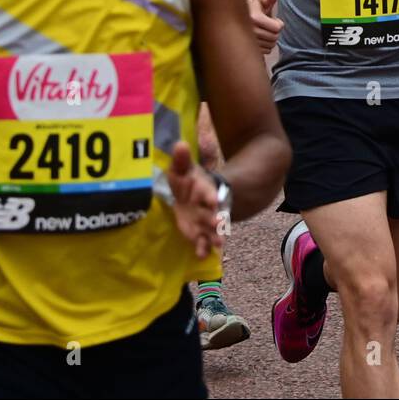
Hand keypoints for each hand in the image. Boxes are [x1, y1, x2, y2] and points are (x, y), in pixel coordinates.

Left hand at [165, 141, 224, 258]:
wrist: (192, 195)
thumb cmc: (187, 181)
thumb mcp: (182, 170)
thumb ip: (181, 159)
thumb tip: (180, 144)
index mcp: (203, 191)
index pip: (208, 193)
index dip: (210, 197)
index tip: (213, 200)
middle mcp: (207, 208)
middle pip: (213, 214)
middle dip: (216, 219)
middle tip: (219, 224)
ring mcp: (204, 222)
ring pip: (211, 230)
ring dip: (215, 236)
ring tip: (219, 244)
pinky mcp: (198, 233)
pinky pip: (202, 242)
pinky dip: (203, 249)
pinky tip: (202, 255)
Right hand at [248, 0, 282, 53]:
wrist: (232, 18)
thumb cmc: (250, 8)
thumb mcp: (259, 2)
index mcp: (255, 18)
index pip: (277, 28)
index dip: (279, 24)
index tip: (274, 20)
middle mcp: (250, 30)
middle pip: (275, 37)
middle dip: (275, 32)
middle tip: (270, 26)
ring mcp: (248, 41)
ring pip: (271, 45)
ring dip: (271, 39)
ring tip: (265, 32)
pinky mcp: (248, 49)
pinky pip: (266, 51)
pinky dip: (267, 46)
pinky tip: (262, 39)